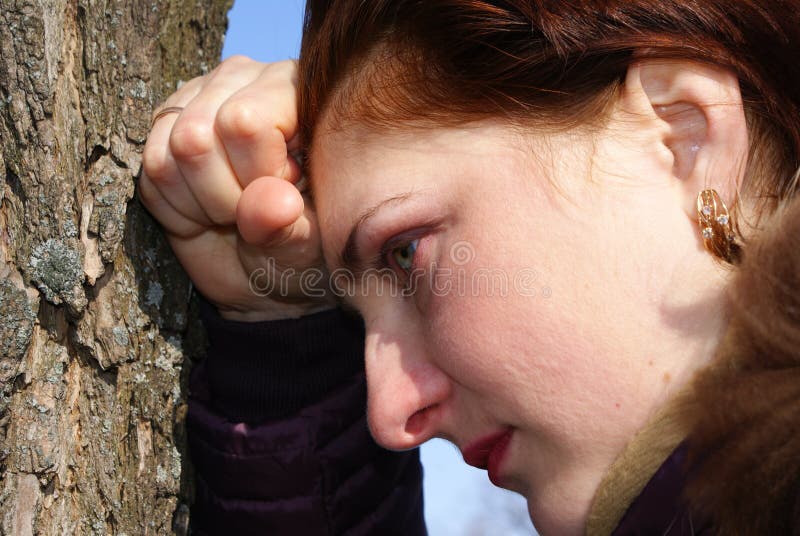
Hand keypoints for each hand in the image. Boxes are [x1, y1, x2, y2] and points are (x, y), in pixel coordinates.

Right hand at [139, 56, 336, 320]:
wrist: (268, 269)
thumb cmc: (300, 249)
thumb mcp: (306, 247)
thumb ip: (290, 227)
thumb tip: (274, 204)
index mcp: (296, 92)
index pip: (244, 122)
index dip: (256, 175)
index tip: (286, 200)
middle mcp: (244, 81)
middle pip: (195, 136)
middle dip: (224, 197)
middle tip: (255, 213)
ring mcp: (198, 98)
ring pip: (164, 157)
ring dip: (199, 206)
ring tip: (233, 214)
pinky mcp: (164, 126)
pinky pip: (149, 175)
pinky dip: (176, 211)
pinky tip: (206, 212)